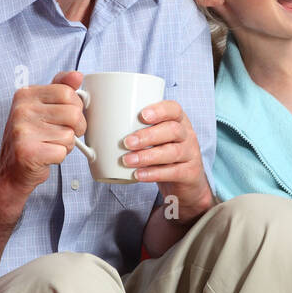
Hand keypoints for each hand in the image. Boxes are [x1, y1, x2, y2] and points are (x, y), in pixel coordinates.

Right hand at [0, 70, 87, 193]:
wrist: (10, 170)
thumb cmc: (31, 136)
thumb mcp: (42, 107)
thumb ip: (60, 88)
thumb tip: (77, 75)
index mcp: (25, 95)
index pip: (67, 92)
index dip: (75, 106)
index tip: (67, 116)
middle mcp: (21, 110)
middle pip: (73, 113)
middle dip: (76, 127)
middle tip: (61, 133)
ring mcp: (22, 131)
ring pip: (70, 134)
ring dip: (66, 144)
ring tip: (50, 144)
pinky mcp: (27, 152)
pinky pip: (62, 151)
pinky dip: (59, 157)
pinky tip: (45, 155)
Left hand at [120, 99, 213, 223]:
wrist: (187, 183)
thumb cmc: (164, 155)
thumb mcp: (157, 139)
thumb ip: (138, 130)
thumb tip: (100, 123)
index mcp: (179, 121)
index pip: (174, 109)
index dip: (160, 110)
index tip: (142, 115)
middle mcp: (187, 135)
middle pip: (173, 130)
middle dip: (148, 135)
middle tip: (127, 142)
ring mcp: (191, 154)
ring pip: (173, 151)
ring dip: (148, 156)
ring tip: (128, 160)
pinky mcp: (190, 173)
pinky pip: (173, 172)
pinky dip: (154, 173)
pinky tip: (139, 174)